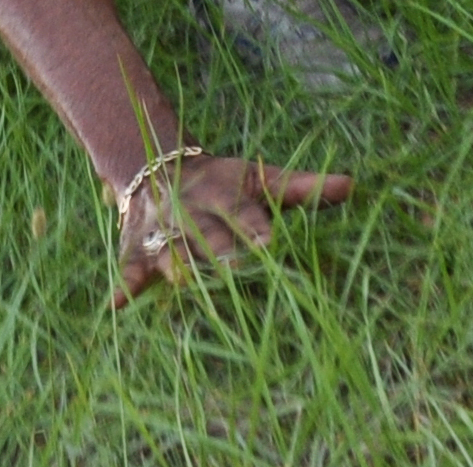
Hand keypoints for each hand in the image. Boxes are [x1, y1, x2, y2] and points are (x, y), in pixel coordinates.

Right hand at [113, 154, 349, 305]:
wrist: (160, 169)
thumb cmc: (225, 185)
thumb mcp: (262, 179)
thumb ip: (304, 189)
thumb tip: (354, 185)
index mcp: (226, 196)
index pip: (243, 213)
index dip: (255, 228)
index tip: (270, 243)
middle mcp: (194, 215)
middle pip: (208, 237)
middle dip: (220, 252)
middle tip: (234, 269)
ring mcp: (165, 234)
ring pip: (171, 253)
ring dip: (177, 267)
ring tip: (183, 281)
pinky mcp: (138, 252)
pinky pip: (130, 269)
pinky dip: (125, 284)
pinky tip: (118, 303)